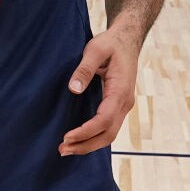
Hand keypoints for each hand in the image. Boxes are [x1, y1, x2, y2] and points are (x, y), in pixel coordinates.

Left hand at [60, 26, 139, 156]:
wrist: (127, 40)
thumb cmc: (111, 43)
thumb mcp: (95, 49)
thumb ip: (85, 68)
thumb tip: (73, 88)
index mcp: (120, 90)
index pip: (104, 119)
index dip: (85, 131)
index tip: (66, 137)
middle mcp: (125, 102)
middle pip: (108, 134)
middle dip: (86, 145)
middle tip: (62, 150)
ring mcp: (123, 105)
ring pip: (109, 134)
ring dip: (89, 144)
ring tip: (67, 149)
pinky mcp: (118, 105)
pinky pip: (108, 127)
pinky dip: (94, 137)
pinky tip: (79, 139)